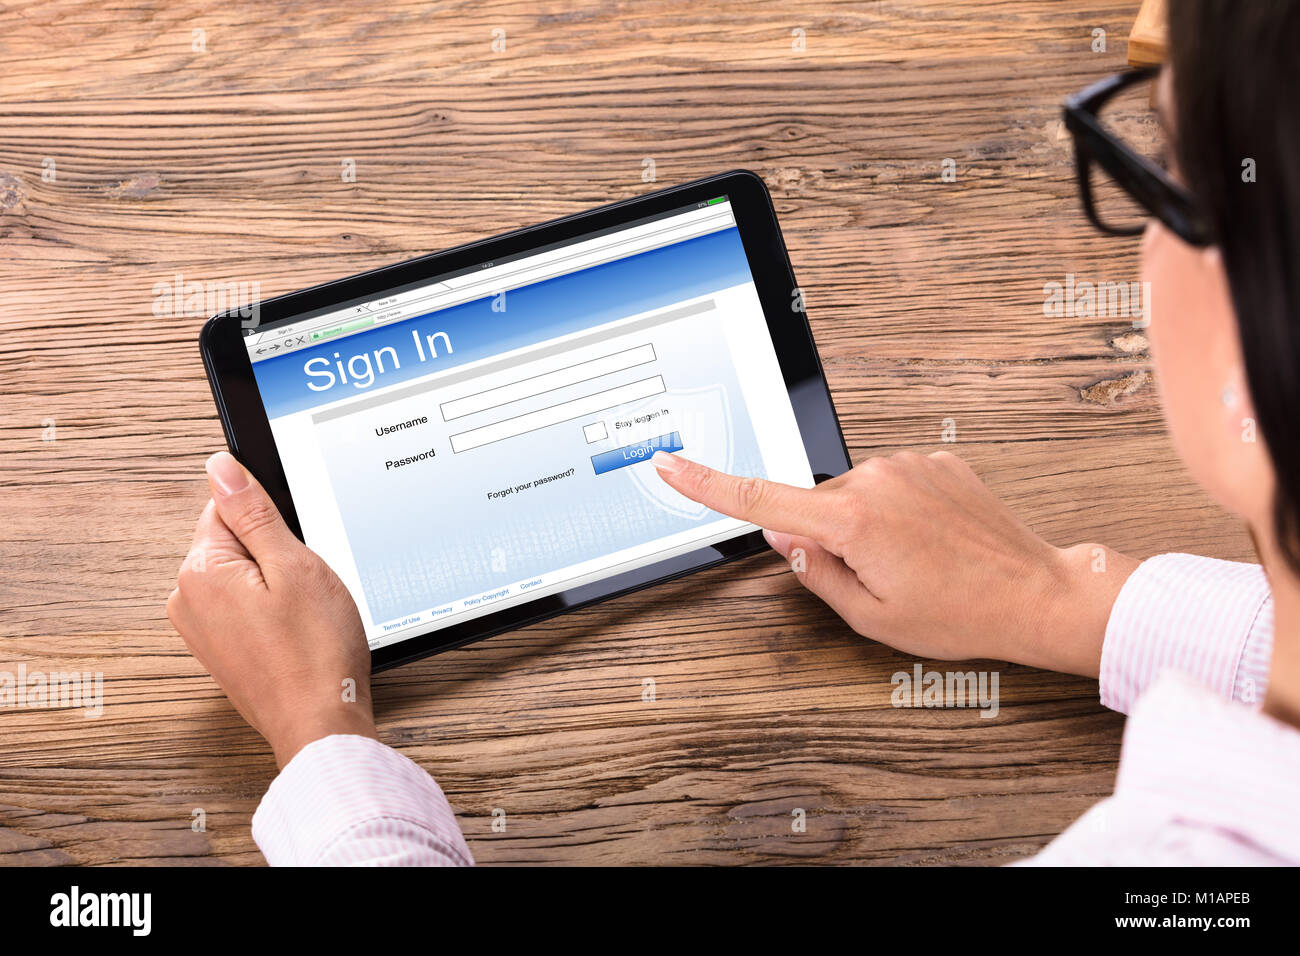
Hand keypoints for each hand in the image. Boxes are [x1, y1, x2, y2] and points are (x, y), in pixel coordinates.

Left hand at [166, 452, 376, 766]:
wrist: (320, 722)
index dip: (276, 522)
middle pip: (236, 541)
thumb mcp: (294, 565)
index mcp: (200, 571)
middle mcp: (188, 599)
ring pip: (245, 575)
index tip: (299, 550)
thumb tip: (221, 467)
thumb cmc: (314, 652)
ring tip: (305, 616)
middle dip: (277, 554)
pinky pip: (246, 607)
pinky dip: (274, 612)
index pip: (230, 507)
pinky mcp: (219, 650)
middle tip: (307, 587)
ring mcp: (201, 629)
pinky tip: (298, 634)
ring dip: (278, 585)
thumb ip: (253, 512)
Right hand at [651, 449, 1137, 675]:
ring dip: (865, 524)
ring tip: (914, 561)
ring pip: (854, 494)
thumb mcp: (869, 616)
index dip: (707, 484)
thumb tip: (780, 534)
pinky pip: (891, 483)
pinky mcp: (934, 459)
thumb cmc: (961, 613)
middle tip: (878, 576)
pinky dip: (896, 510)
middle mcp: (875, 479)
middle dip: (828, 537)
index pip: (759, 499)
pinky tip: (929, 540)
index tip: (671, 465)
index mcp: (852, 520)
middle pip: (816, 504)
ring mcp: (908, 464)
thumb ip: (812, 571)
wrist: (1036, 593)